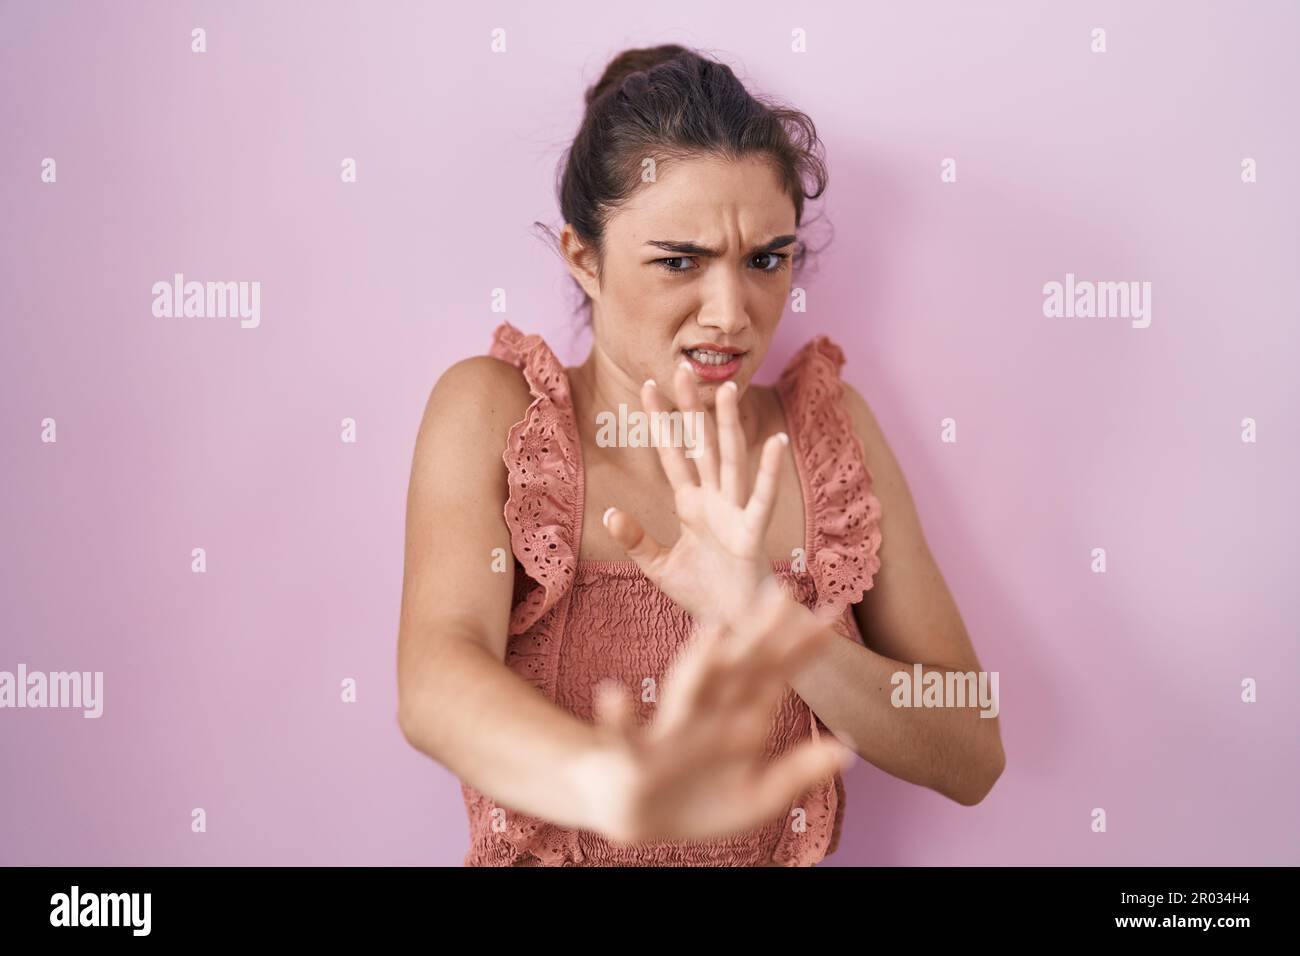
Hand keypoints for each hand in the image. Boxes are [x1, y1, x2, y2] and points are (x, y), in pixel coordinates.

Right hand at [573, 579, 852, 844]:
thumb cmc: (701, 800)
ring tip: (714, 632)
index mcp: (740, 718)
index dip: (801, 648)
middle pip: (736, 668)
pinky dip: (618, 715)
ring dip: (698, 661)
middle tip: (781, 591)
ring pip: (686, 689)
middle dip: (758, 633)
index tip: (831, 618)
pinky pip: (624, 733)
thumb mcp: (759, 797)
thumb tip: (847, 749)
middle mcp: (708, 713)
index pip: (775, 676)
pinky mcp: (634, 752)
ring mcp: (671, 729)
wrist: (640, 818)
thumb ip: (797, 773)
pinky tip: (613, 695)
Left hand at [603, 362, 787, 626]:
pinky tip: (775, 441)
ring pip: (730, 459)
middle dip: (692, 409)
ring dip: (728, 425)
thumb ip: (636, 539)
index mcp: (691, 504)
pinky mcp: (751, 532)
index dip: (661, 422)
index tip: (648, 386)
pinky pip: (762, 496)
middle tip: (683, 369)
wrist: (731, 623)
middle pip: (700, 444)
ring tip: (725, 389)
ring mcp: (734, 512)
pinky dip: (770, 470)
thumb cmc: (702, 592)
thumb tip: (610, 512)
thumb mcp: (658, 566)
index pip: (671, 454)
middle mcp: (713, 499)